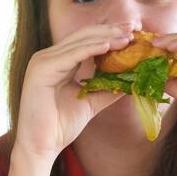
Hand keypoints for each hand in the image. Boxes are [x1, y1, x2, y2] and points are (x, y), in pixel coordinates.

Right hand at [13, 24, 133, 164]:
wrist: (41, 146)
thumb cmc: (60, 126)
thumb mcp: (90, 102)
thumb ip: (106, 88)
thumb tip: (130, 80)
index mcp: (56, 62)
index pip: (85, 40)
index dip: (109, 33)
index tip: (133, 33)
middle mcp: (47, 57)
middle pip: (83, 35)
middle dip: (111, 30)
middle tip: (135, 29)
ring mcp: (42, 61)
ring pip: (79, 42)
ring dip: (105, 38)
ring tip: (128, 38)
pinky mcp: (41, 69)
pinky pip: (72, 55)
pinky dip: (91, 49)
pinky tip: (109, 47)